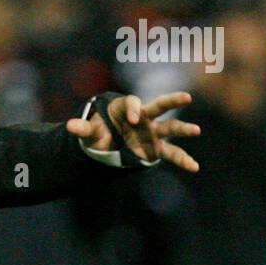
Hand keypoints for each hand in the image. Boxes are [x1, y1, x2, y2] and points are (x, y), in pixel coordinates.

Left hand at [66, 91, 199, 171]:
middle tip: (186, 97)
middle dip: (172, 101)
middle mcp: (144, 117)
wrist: (107, 143)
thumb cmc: (100, 131)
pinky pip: (171, 152)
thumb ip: (83, 128)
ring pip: (170, 128)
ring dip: (183, 129)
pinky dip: (183, 160)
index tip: (133, 119)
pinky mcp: (156, 147)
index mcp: (127, 108)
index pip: (134, 104)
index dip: (135, 110)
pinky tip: (194, 167)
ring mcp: (152, 132)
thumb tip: (68, 126)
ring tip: (196, 131)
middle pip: (159, 106)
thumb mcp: (90, 131)